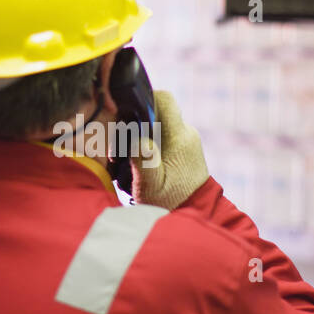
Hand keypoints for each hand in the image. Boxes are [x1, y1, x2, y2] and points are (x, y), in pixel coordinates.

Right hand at [133, 90, 209, 209]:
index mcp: (180, 137)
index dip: (144, 98)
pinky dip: (150, 144)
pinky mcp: (184, 150)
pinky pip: (164, 136)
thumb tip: (137, 138)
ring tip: (126, 159)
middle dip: (136, 123)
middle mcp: (186, 134)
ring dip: (141, 136)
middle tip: (120, 146)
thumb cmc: (171, 204)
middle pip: (158, 112)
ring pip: (159, 124)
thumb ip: (144, 161)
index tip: (125, 115)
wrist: (194, 215)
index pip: (164, 99)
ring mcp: (187, 141)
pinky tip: (138, 163)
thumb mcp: (151, 187)